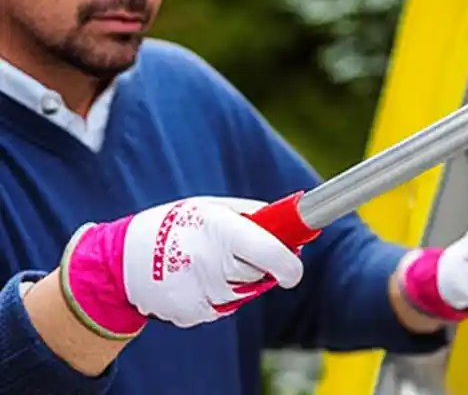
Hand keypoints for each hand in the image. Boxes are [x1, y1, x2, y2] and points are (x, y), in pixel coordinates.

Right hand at [59, 196, 302, 338]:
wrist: (120, 261)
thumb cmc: (176, 226)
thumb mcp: (211, 207)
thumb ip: (253, 214)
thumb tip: (291, 226)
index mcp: (220, 229)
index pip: (269, 253)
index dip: (289, 264)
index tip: (294, 268)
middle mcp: (211, 262)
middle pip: (258, 275)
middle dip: (259, 268)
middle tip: (240, 254)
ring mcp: (199, 291)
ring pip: (242, 294)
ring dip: (237, 282)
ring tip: (209, 263)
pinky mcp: (190, 314)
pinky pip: (220, 308)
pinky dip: (215, 296)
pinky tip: (193, 280)